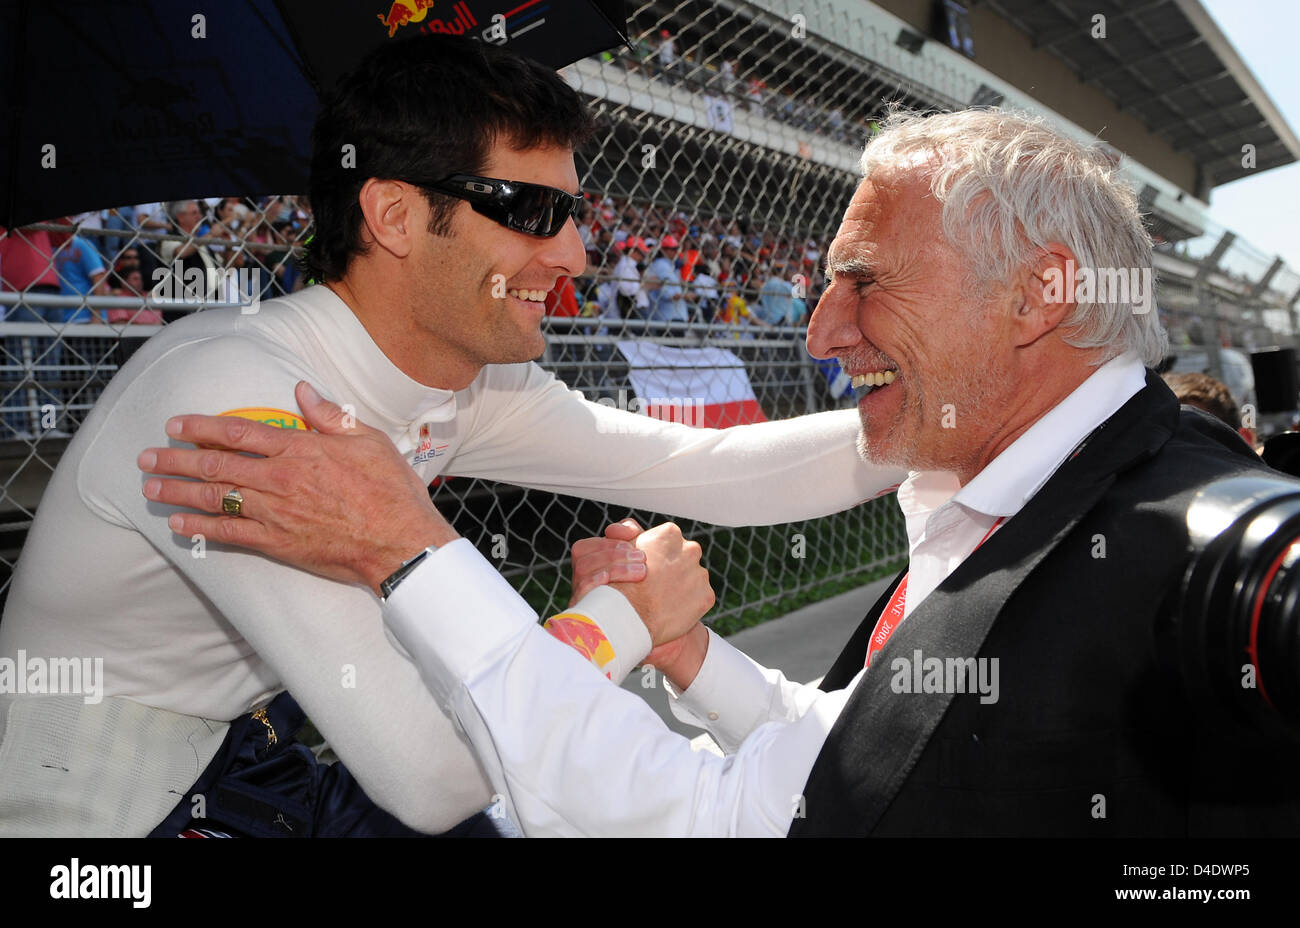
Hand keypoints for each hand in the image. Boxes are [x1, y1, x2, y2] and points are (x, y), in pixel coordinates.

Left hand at [137, 381, 458, 594]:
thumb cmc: (391, 491)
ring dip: (178, 490)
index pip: (239, 432)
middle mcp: (280, 478)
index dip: (202, 426)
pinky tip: (179, 524)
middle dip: (177, 458)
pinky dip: (200, 528)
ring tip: (151, 487)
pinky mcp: (277, 543)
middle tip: (148, 456)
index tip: (177, 424)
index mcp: (300, 449)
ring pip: (215, 497)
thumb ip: (330, 416)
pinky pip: (229, 533)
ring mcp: (275, 512)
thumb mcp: (369, 440)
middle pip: (216, 464)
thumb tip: (302, 391)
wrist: (399, 542)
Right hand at [567, 518, 646, 606]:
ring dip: (614, 568)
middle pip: (583, 560)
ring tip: (641, 571)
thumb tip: (619, 529)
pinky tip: (616, 581)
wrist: (643, 621)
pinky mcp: (584, 613)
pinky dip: (596, 583)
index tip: (632, 545)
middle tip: (642, 558)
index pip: (584, 547)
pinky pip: (582, 593)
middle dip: (614, 555)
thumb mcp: (634, 555)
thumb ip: (628, 533)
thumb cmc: (638, 584)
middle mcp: (578, 581)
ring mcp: (580, 597)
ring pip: (583, 574)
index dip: (607, 543)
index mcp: (585, 566)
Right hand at [608, 522, 713, 648]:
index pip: (668, 541)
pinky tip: (670, 610)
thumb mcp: (620, 547)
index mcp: (670, 533)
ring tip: (661, 599)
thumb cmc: (620, 581)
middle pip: (683, 558)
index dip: (656, 556)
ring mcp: (700, 574)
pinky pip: (698, 598)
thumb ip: (629, 532)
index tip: (647, 568)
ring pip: (692, 578)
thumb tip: (632, 528)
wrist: (628, 616)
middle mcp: (691, 549)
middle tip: (654, 585)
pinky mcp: (706, 596)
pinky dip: (687, 604)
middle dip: (672, 569)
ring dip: (681, 586)